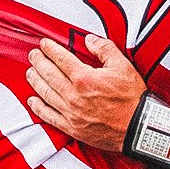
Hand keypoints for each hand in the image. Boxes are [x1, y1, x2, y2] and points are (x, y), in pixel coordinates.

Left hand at [25, 34, 147, 150]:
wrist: (139, 127)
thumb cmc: (132, 99)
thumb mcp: (123, 66)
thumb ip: (104, 49)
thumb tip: (90, 40)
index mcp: (84, 78)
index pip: (60, 59)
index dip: (50, 49)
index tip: (44, 44)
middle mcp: (73, 95)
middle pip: (49, 74)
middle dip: (39, 62)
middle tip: (33, 55)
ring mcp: (71, 113)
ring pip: (46, 93)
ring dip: (35, 81)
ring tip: (30, 72)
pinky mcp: (72, 127)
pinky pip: (50, 117)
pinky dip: (39, 108)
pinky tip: (32, 101)